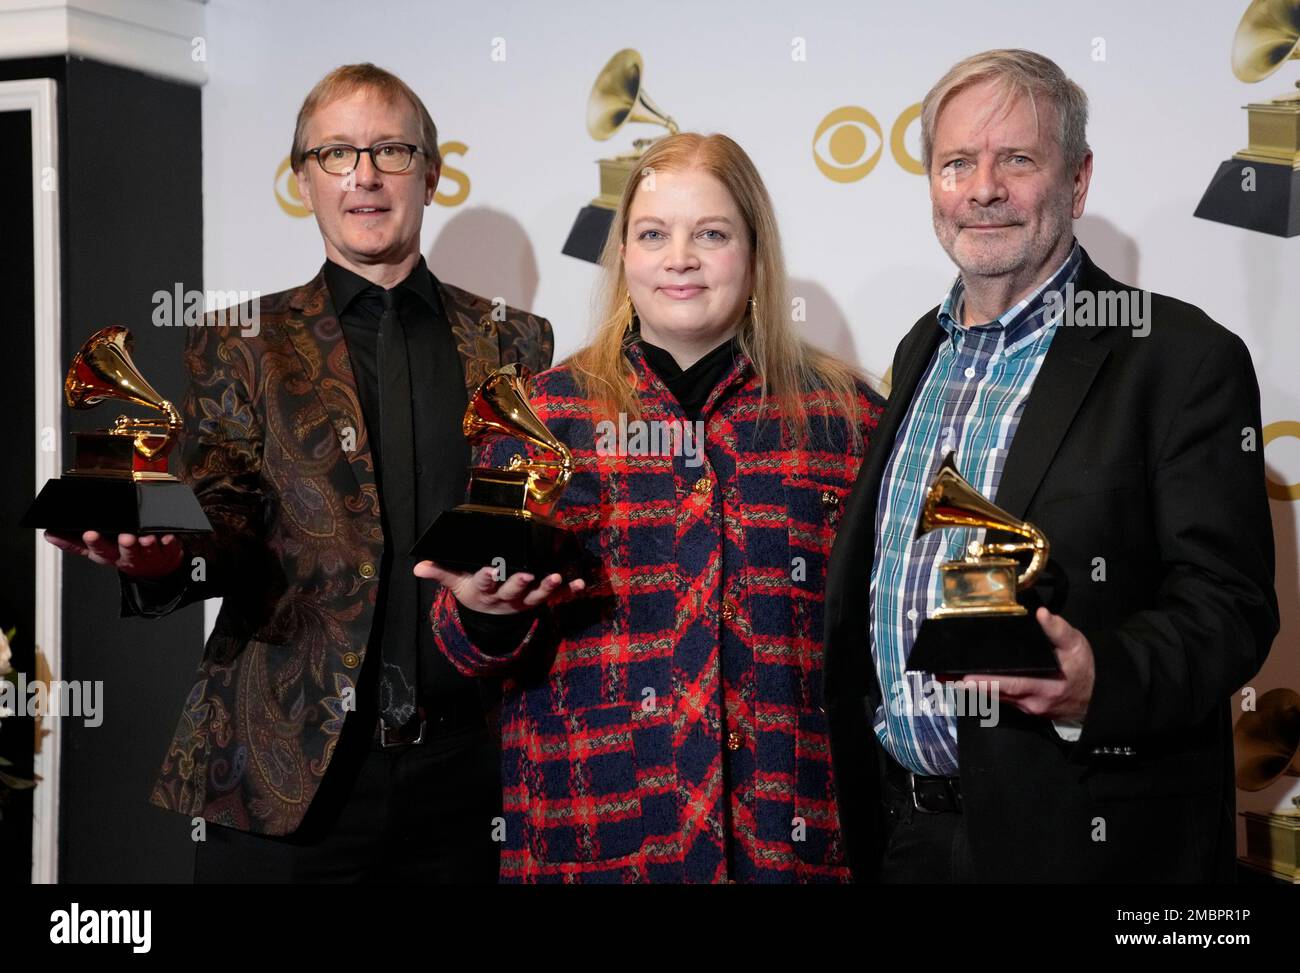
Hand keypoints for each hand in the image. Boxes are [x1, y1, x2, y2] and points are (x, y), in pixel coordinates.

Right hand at [43, 530, 184, 578]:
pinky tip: (169, 536)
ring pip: (148, 550)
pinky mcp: (168, 550)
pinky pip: (171, 546)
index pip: (99, 550)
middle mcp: (129, 557)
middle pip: (126, 552)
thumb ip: (74, 544)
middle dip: (125, 545)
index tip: (89, 533)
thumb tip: (49, 534)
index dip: (94, 543)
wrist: (157, 570)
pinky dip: (170, 542)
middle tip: (125, 538)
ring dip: (147, 544)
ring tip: (147, 538)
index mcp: (110, 555)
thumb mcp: (99, 552)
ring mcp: (150, 555)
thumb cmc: (123, 555)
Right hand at [414, 561, 585, 614]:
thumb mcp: (456, 584)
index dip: (487, 577)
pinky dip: (569, 592)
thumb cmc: (474, 592)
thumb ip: (440, 573)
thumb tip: (418, 566)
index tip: (490, 570)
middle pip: (513, 591)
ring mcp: (525, 599)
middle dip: (520, 583)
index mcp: (484, 592)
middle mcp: (506, 597)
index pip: (484, 583)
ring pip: (537, 595)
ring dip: (548, 587)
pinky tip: (580, 584)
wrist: (491, 616)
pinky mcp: (540, 599)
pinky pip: (557, 598)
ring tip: (557, 577)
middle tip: (527, 575)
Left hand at [952, 607, 1094, 721]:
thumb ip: (1058, 630)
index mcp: (1044, 686)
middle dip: (967, 685)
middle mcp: (1032, 701)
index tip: (965, 679)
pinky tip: (966, 681)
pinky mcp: (1023, 708)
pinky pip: (1000, 699)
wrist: (1098, 695)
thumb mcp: (1076, 644)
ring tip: (945, 676)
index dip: (987, 683)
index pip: (1011, 685)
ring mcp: (1026, 708)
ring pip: (994, 698)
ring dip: (971, 688)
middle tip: (942, 674)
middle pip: (994, 694)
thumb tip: (1042, 615)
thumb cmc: (1084, 667)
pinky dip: (983, 690)